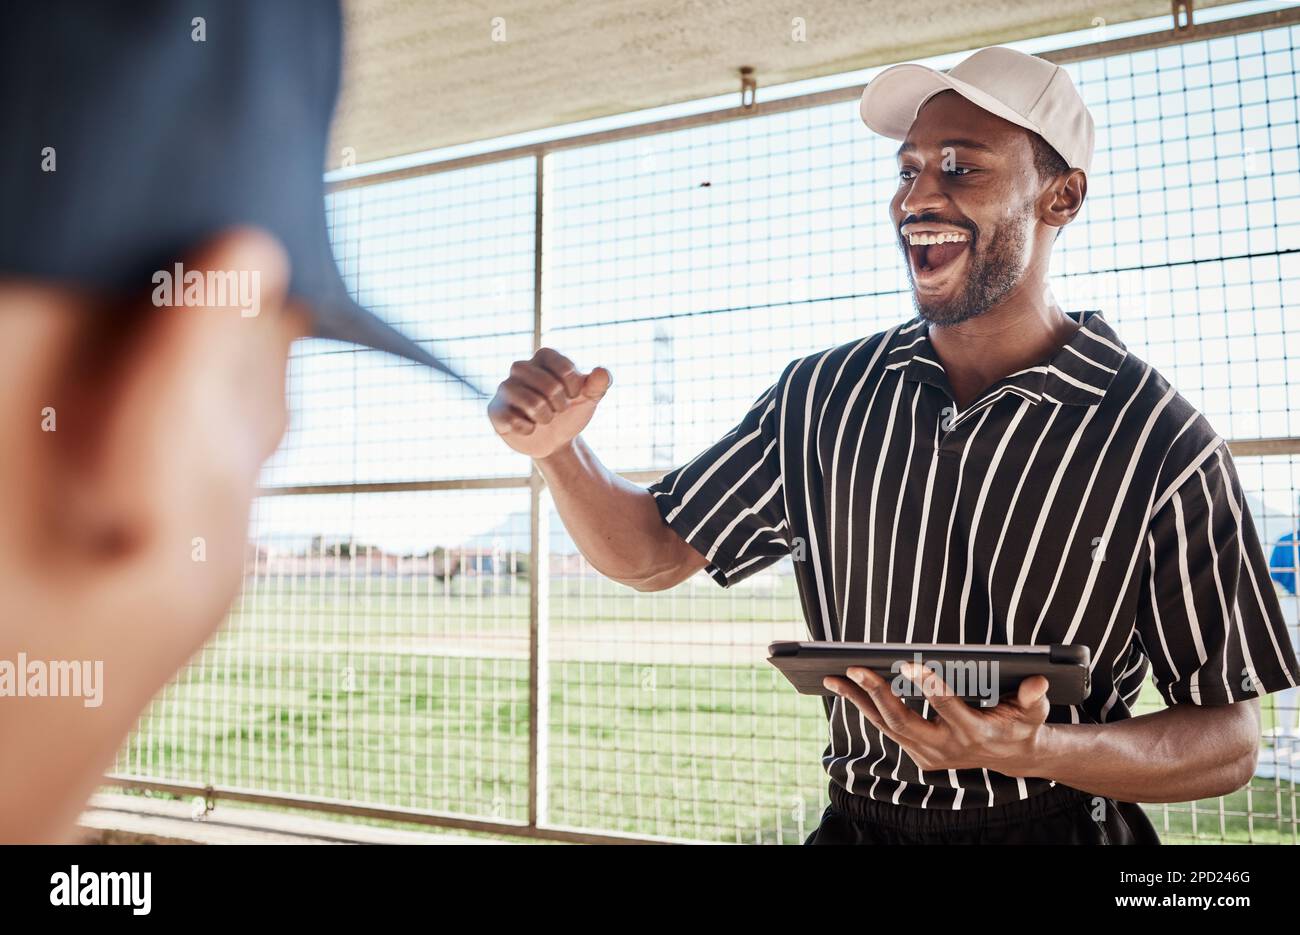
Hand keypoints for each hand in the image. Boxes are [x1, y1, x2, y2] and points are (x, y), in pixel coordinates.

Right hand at [487, 348, 611, 458]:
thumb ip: (599, 383)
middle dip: (560, 404)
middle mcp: (520, 368)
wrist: (556, 439)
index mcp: (543, 358)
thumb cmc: (571, 411)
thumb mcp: (590, 397)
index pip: (562, 366)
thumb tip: (602, 372)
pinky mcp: (495, 410)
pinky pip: (512, 420)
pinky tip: (529, 428)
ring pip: (531, 402)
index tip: (574, 395)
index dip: (573, 386)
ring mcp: (505, 389)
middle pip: (548, 385)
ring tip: (545, 419)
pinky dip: (528, 429)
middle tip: (558, 409)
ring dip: (546, 417)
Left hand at [823, 662, 1051, 777]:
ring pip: (886, 726)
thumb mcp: (1033, 711)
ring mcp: (928, 753)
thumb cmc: (1022, 724)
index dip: (927, 685)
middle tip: (853, 667)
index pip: (946, 707)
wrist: (1014, 757)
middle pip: (903, 721)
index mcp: (974, 733)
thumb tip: (1037, 681)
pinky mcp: (918, 753)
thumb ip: (1033, 696)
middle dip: (876, 693)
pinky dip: (864, 707)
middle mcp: (946, 748)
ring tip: (832, 676)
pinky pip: (886, 728)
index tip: (907, 663)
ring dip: (858, 700)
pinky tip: (845, 688)